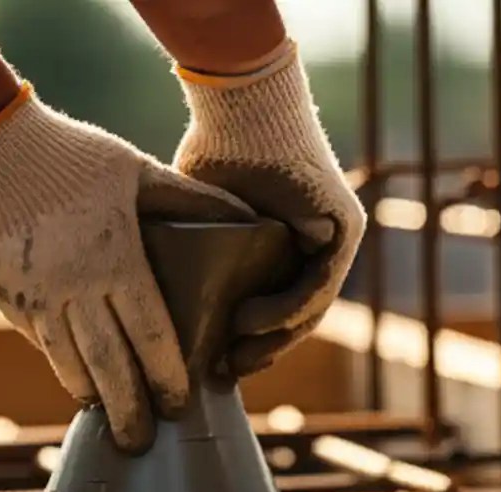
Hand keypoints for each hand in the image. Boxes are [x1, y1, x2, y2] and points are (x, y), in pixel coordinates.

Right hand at [0, 83, 254, 452]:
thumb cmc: (73, 155)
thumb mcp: (137, 170)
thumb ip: (192, 200)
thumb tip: (248, 216)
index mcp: (117, 262)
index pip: (151, 338)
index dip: (167, 378)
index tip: (179, 404)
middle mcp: (76, 289)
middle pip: (109, 368)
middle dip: (129, 411)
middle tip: (142, 441)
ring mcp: (36, 298)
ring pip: (67, 363)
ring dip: (91, 395)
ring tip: (108, 414)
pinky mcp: (4, 297)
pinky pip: (38, 341)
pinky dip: (59, 361)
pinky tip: (74, 374)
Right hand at [173, 40, 365, 377]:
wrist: (243, 107)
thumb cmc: (214, 152)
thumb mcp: (196, 218)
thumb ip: (192, 254)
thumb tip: (157, 305)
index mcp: (283, 242)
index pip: (269, 306)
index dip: (242, 342)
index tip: (210, 365)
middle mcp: (315, 244)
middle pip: (291, 318)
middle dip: (257, 353)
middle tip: (221, 375)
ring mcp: (334, 237)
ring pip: (306, 311)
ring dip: (270, 341)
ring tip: (231, 358)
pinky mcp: (344, 229)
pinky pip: (318, 287)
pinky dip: (284, 312)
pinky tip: (246, 324)